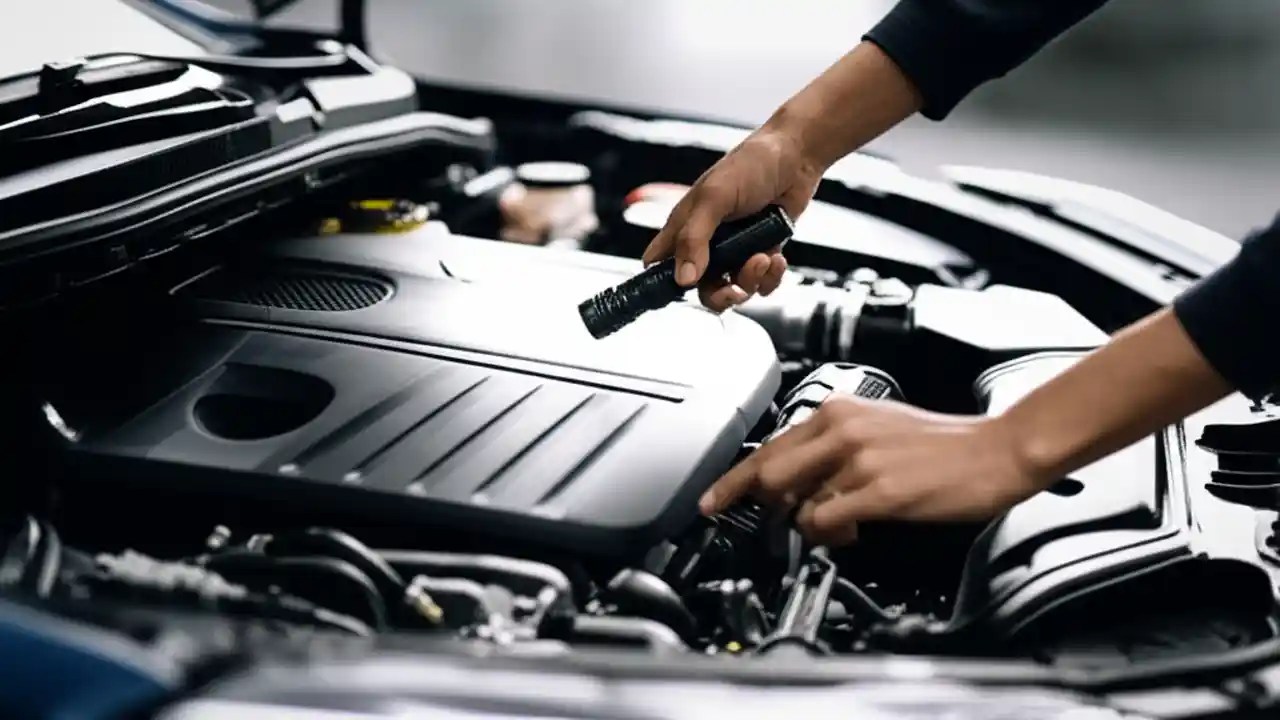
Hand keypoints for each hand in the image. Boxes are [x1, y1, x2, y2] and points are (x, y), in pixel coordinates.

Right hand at [640, 127, 823, 311]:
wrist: (797, 158)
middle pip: (701, 288)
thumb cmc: (751, 165)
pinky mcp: (761, 253)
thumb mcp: (715, 198)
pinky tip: (776, 256)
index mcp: (685, 227)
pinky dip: (770, 277)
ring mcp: (735, 250)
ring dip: (750, 280)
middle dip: (719, 295)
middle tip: (733, 290)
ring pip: (734, 288)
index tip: (678, 295)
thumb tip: (682, 278)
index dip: (660, 284)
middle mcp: (707, 242)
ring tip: (762, 258)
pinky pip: (762, 283)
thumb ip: (694, 238)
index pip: (659, 264)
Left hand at [698, 395, 1045, 545]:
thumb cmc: (940, 445)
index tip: (712, 501)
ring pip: (798, 503)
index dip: (734, 481)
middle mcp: (841, 430)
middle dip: (763, 507)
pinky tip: (850, 531)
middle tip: (771, 524)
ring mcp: (858, 460)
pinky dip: (829, 534)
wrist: (994, 452)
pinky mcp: (879, 491)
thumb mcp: (875, 428)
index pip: (768, 447)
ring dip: (809, 525)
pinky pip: (827, 521)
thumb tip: (793, 481)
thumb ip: (829, 448)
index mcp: (837, 411)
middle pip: (769, 475)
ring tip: (840, 525)